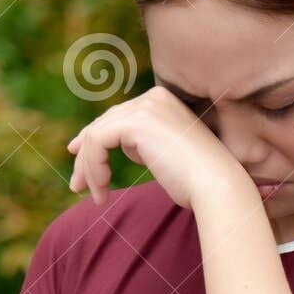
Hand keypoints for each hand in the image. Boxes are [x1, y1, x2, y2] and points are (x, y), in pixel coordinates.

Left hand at [66, 85, 238, 209]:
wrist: (216, 185)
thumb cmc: (198, 182)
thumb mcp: (167, 155)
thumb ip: (146, 145)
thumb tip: (125, 148)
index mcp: (163, 101)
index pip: (118, 117)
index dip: (94, 137)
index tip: (78, 158)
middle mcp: (153, 98)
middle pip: (104, 123)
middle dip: (85, 155)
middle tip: (77, 185)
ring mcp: (144, 107)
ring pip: (96, 134)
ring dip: (89, 168)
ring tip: (93, 195)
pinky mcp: (134, 122)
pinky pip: (97, 142)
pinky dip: (93, 168)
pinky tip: (100, 190)